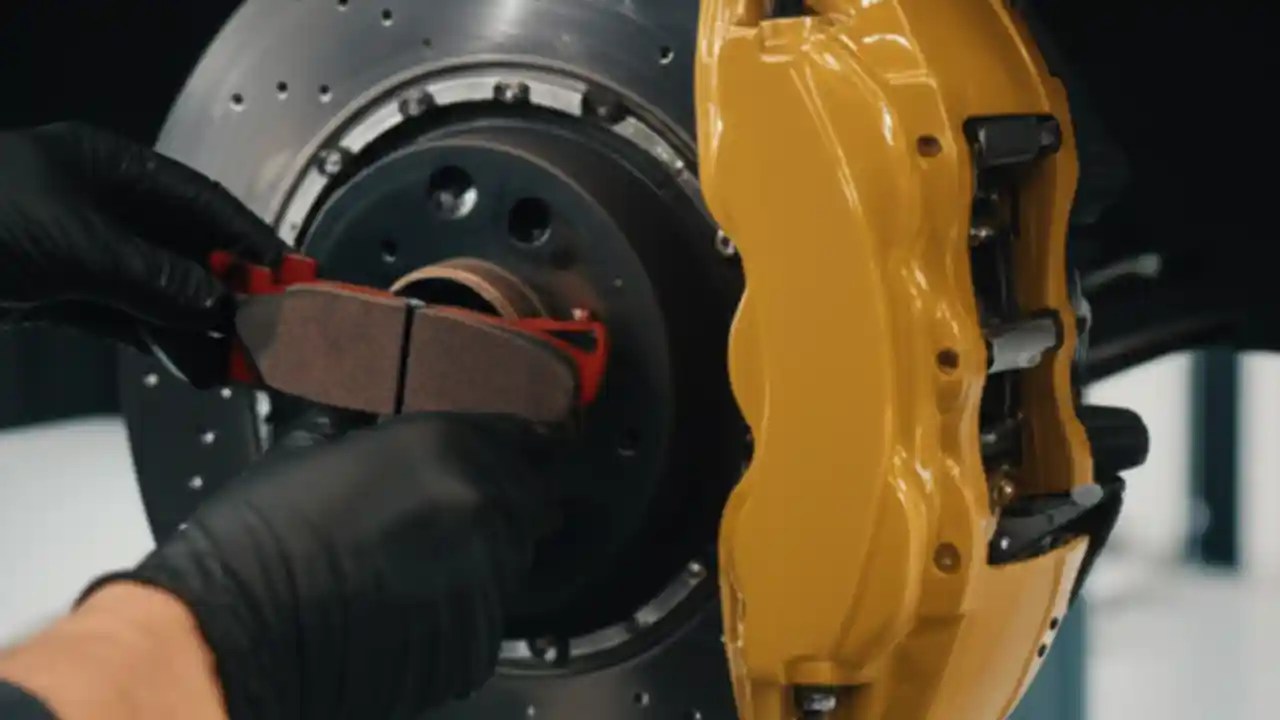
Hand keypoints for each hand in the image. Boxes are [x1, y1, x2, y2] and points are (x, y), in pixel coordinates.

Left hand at [0, 122, 286, 384]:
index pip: (202, 202)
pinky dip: (158, 341)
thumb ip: (154, 278)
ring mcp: (74, 252)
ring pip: (156, 292)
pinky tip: (192, 363)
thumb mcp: (75, 246)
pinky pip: (121, 319)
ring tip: (233, 362)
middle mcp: (97, 205)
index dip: (251, 239)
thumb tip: (215, 303)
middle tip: (268, 330)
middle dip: (228, 293)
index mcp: (107, 167)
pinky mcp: (51, 294)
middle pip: (184, 250)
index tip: (290, 274)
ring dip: (197, 328)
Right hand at [81, 412, 564, 719]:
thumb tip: (392, 432)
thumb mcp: (316, 448)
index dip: (517, 446)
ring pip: (511, 561)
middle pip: (528, 500)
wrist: (236, 632)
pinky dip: (460, 610)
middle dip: (499, 505)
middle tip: (446, 519)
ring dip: (481, 557)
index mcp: (452, 446)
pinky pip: (487, 616)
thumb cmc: (260, 539)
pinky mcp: (478, 644)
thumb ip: (381, 437)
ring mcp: (488, 578)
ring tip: (413, 566)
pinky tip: (406, 607)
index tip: (519, 451)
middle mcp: (484, 506)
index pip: (525, 436)